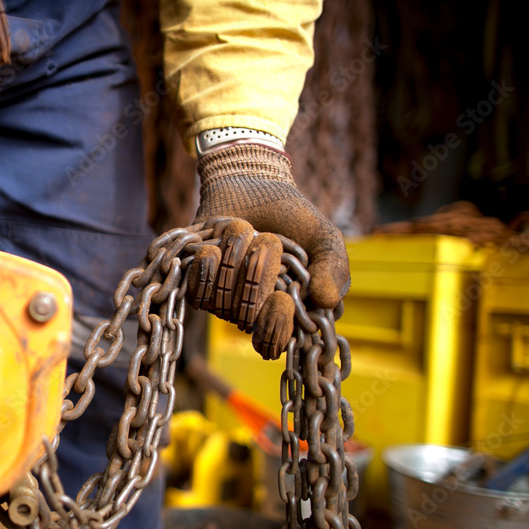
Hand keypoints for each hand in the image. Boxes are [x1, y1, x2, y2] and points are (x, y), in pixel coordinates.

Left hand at [187, 143, 349, 359]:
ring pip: (219, 301)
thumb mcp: (323, 238)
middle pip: (244, 318)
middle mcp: (250, 312)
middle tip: (270, 239)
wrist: (250, 185)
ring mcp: (220, 299)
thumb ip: (334, 266)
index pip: (273, 343)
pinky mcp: (195, 282)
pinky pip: (194, 288)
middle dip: (258, 273)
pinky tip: (213, 244)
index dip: (275, 326)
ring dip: (234, 257)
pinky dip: (206, 261)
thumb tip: (326, 302)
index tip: (281, 297)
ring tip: (245, 231)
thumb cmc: (292, 218)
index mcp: (285, 311)